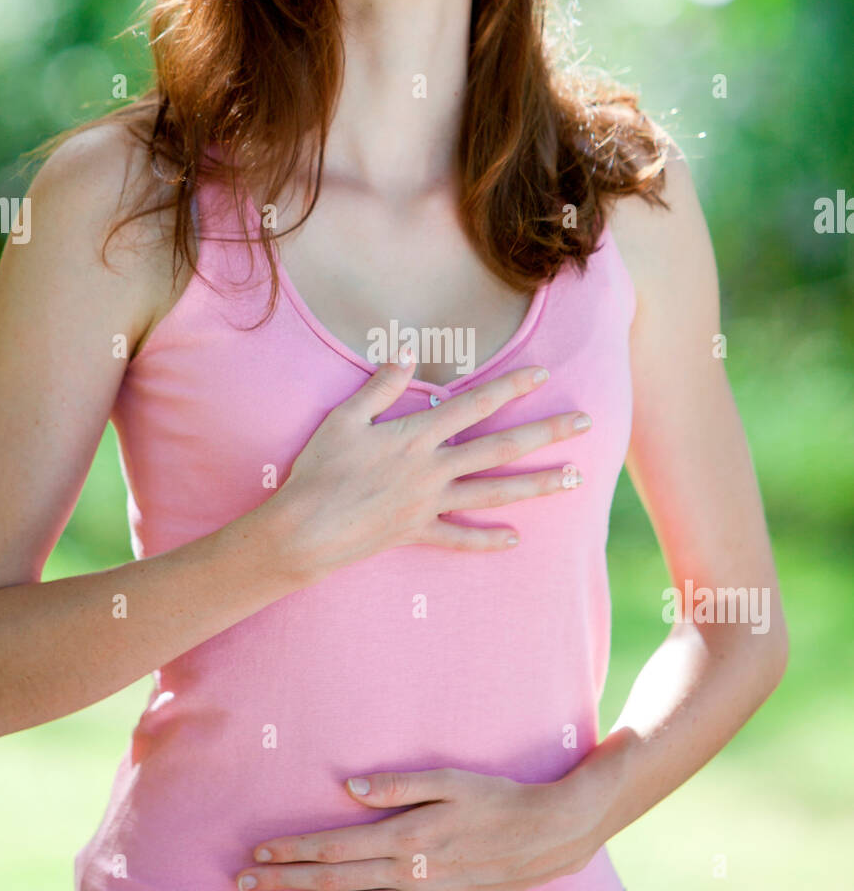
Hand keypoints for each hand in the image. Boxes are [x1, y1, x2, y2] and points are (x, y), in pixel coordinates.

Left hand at [235, 767, 600, 890]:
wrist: (544, 836)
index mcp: (405, 835)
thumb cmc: (494, 798)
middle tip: (242, 884)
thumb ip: (394, 786)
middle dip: (284, 882)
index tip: (259, 850)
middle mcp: (408, 874)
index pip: (334, 846)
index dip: (293, 849)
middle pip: (334, 881)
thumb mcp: (447, 779)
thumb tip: (346, 788)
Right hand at [274, 358, 591, 582]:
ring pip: (495, 493)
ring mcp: (429, 504)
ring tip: (575, 479)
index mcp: (416, 437)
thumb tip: (406, 349)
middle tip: (586, 424)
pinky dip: (487, 541)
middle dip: (547, 433)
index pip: (474, 404)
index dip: (510, 386)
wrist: (303, 530)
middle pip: (501, 448)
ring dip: (538, 485)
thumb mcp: (344, 418)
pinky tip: (515, 540)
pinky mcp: (418, 532)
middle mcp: (433, 470)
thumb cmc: (319, 470)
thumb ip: (380, 385)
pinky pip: (459, 538)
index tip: (543, 374)